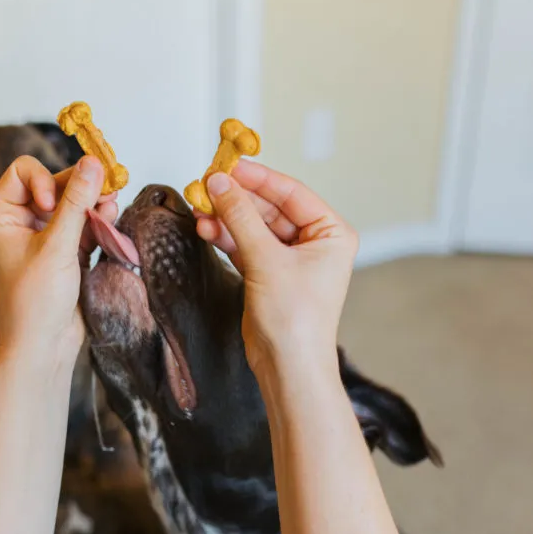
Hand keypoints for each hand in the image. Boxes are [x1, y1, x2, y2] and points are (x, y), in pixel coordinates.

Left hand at [0, 155, 115, 367]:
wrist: (44, 346)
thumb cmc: (35, 301)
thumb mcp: (57, 247)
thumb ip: (76, 203)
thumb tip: (93, 164)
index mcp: (3, 217)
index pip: (23, 172)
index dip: (45, 179)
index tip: (55, 203)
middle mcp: (22, 223)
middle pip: (55, 184)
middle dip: (80, 186)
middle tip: (107, 189)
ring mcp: (46, 238)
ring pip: (73, 204)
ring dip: (94, 202)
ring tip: (113, 204)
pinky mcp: (67, 254)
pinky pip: (84, 225)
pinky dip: (99, 220)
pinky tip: (113, 218)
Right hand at [195, 162, 357, 380]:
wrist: (288, 367)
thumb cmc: (295, 320)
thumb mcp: (266, 260)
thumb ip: (241, 218)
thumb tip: (220, 184)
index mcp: (332, 233)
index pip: (292, 193)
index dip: (258, 178)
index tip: (228, 166)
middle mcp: (315, 244)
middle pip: (270, 207)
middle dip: (237, 200)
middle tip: (206, 187)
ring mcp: (291, 260)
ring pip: (254, 226)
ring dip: (227, 218)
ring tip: (200, 210)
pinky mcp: (270, 275)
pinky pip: (246, 245)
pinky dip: (227, 237)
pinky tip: (207, 229)